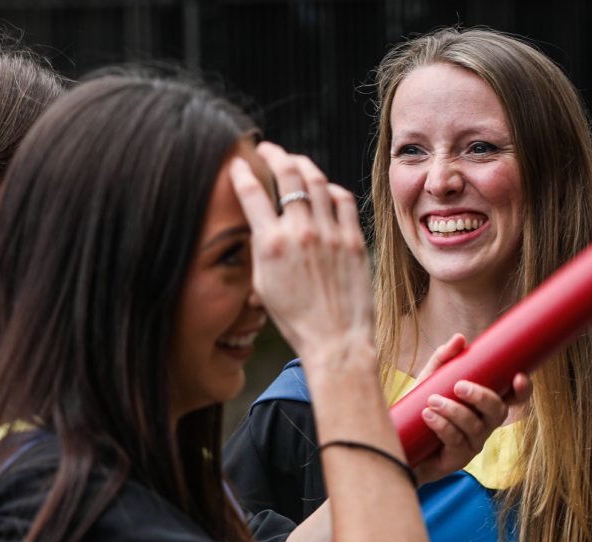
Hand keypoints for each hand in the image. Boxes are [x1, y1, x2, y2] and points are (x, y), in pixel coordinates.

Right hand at [229, 143, 371, 360]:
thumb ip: (262, 249)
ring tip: (295, 161)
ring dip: (302, 164)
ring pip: (316, 180)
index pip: (251, 193)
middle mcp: (301, 232)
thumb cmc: (296, 321)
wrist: (336, 342)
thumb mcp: (264, 286)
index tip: (238, 165)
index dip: (241, 173)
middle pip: (287, 175)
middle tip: (267, 150)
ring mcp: (330, 233)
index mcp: (271, 245)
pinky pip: (342, 199)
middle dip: (274, 155)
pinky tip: (324, 190)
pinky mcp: (354, 240)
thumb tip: (261, 226)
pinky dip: (330, 188)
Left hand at [408, 333, 532, 485]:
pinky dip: (442, 426)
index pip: (515, 398)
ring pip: (475, 427)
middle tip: (459, 386)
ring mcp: (473, 444)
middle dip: (481, 397)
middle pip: (498, 412)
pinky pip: (456, 441)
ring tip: (432, 401)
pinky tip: (428, 416)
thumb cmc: (419, 410)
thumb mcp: (429, 381)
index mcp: (485, 406)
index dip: (523, 390)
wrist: (399, 444)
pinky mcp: (457, 459)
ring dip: (454, 411)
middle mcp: (485, 425)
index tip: (518, 376)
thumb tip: (459, 339)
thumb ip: (443, 360)